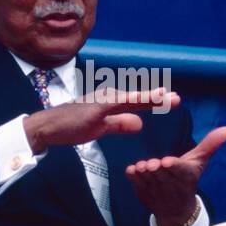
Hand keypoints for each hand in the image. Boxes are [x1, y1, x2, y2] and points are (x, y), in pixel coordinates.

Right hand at [22, 87, 180, 153]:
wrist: (48, 127)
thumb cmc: (71, 126)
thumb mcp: (101, 127)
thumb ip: (120, 124)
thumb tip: (140, 124)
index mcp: (110, 102)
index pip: (137, 102)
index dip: (154, 101)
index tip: (172, 100)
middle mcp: (108, 97)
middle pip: (137, 98)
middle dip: (157, 98)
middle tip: (177, 99)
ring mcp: (101, 101)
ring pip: (130, 99)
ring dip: (148, 98)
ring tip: (166, 97)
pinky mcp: (95, 108)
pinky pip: (117, 104)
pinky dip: (131, 101)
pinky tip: (141, 100)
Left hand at [126, 126, 225, 225]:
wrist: (177, 211)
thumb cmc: (188, 180)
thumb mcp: (199, 162)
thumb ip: (210, 144)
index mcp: (187, 177)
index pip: (181, 171)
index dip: (174, 167)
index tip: (167, 162)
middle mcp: (172, 186)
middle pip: (163, 174)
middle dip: (156, 169)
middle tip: (151, 164)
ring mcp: (157, 192)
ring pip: (149, 180)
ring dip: (144, 174)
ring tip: (141, 167)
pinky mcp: (144, 195)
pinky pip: (137, 185)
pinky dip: (134, 178)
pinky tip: (131, 171)